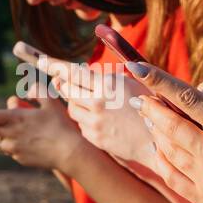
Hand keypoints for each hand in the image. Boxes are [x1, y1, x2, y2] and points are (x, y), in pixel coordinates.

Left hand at [0, 94, 86, 170]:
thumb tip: (25, 92)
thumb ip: (36, 92)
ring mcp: (14, 149)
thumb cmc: (61, 126)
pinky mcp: (20, 159)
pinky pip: (8, 151)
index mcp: (16, 119)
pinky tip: (4, 144)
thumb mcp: (50, 102)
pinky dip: (4, 145)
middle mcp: (11, 135)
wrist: (69, 153)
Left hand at [14, 41, 151, 163]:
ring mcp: (95, 122)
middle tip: (62, 79)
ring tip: (87, 98)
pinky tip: (98, 117)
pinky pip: (81, 124)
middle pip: (67, 89)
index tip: (42, 61)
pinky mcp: (95, 138)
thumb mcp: (135, 82)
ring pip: (71, 108)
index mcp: (108, 85)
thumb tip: (89, 68)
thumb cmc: (153, 107)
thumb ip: (110, 74)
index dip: (55, 66)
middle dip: (63, 83)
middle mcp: (98, 103)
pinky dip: (85, 118)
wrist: (160, 142)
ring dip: (75, 101)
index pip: (73, 72)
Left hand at [126, 61, 202, 202]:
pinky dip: (162, 158)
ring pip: (168, 149)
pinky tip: (159, 147)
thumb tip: (198, 91)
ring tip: (152, 118)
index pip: (187, 98)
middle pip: (170, 124)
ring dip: (156, 131)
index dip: (158, 81)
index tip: (137, 67)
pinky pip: (172, 175)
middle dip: (151, 107)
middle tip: (141, 97)